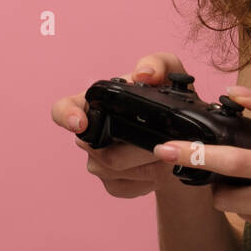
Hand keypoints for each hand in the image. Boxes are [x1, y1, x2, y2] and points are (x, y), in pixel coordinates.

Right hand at [51, 52, 189, 198]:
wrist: (186, 138)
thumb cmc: (170, 101)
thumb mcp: (171, 74)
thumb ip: (158, 64)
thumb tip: (143, 74)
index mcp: (96, 103)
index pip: (63, 109)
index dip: (65, 115)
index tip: (79, 123)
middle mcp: (90, 134)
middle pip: (98, 149)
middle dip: (135, 146)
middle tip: (164, 141)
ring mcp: (98, 162)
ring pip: (114, 169)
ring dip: (147, 162)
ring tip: (166, 151)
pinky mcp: (113, 184)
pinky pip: (126, 187)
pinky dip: (149, 179)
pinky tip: (160, 168)